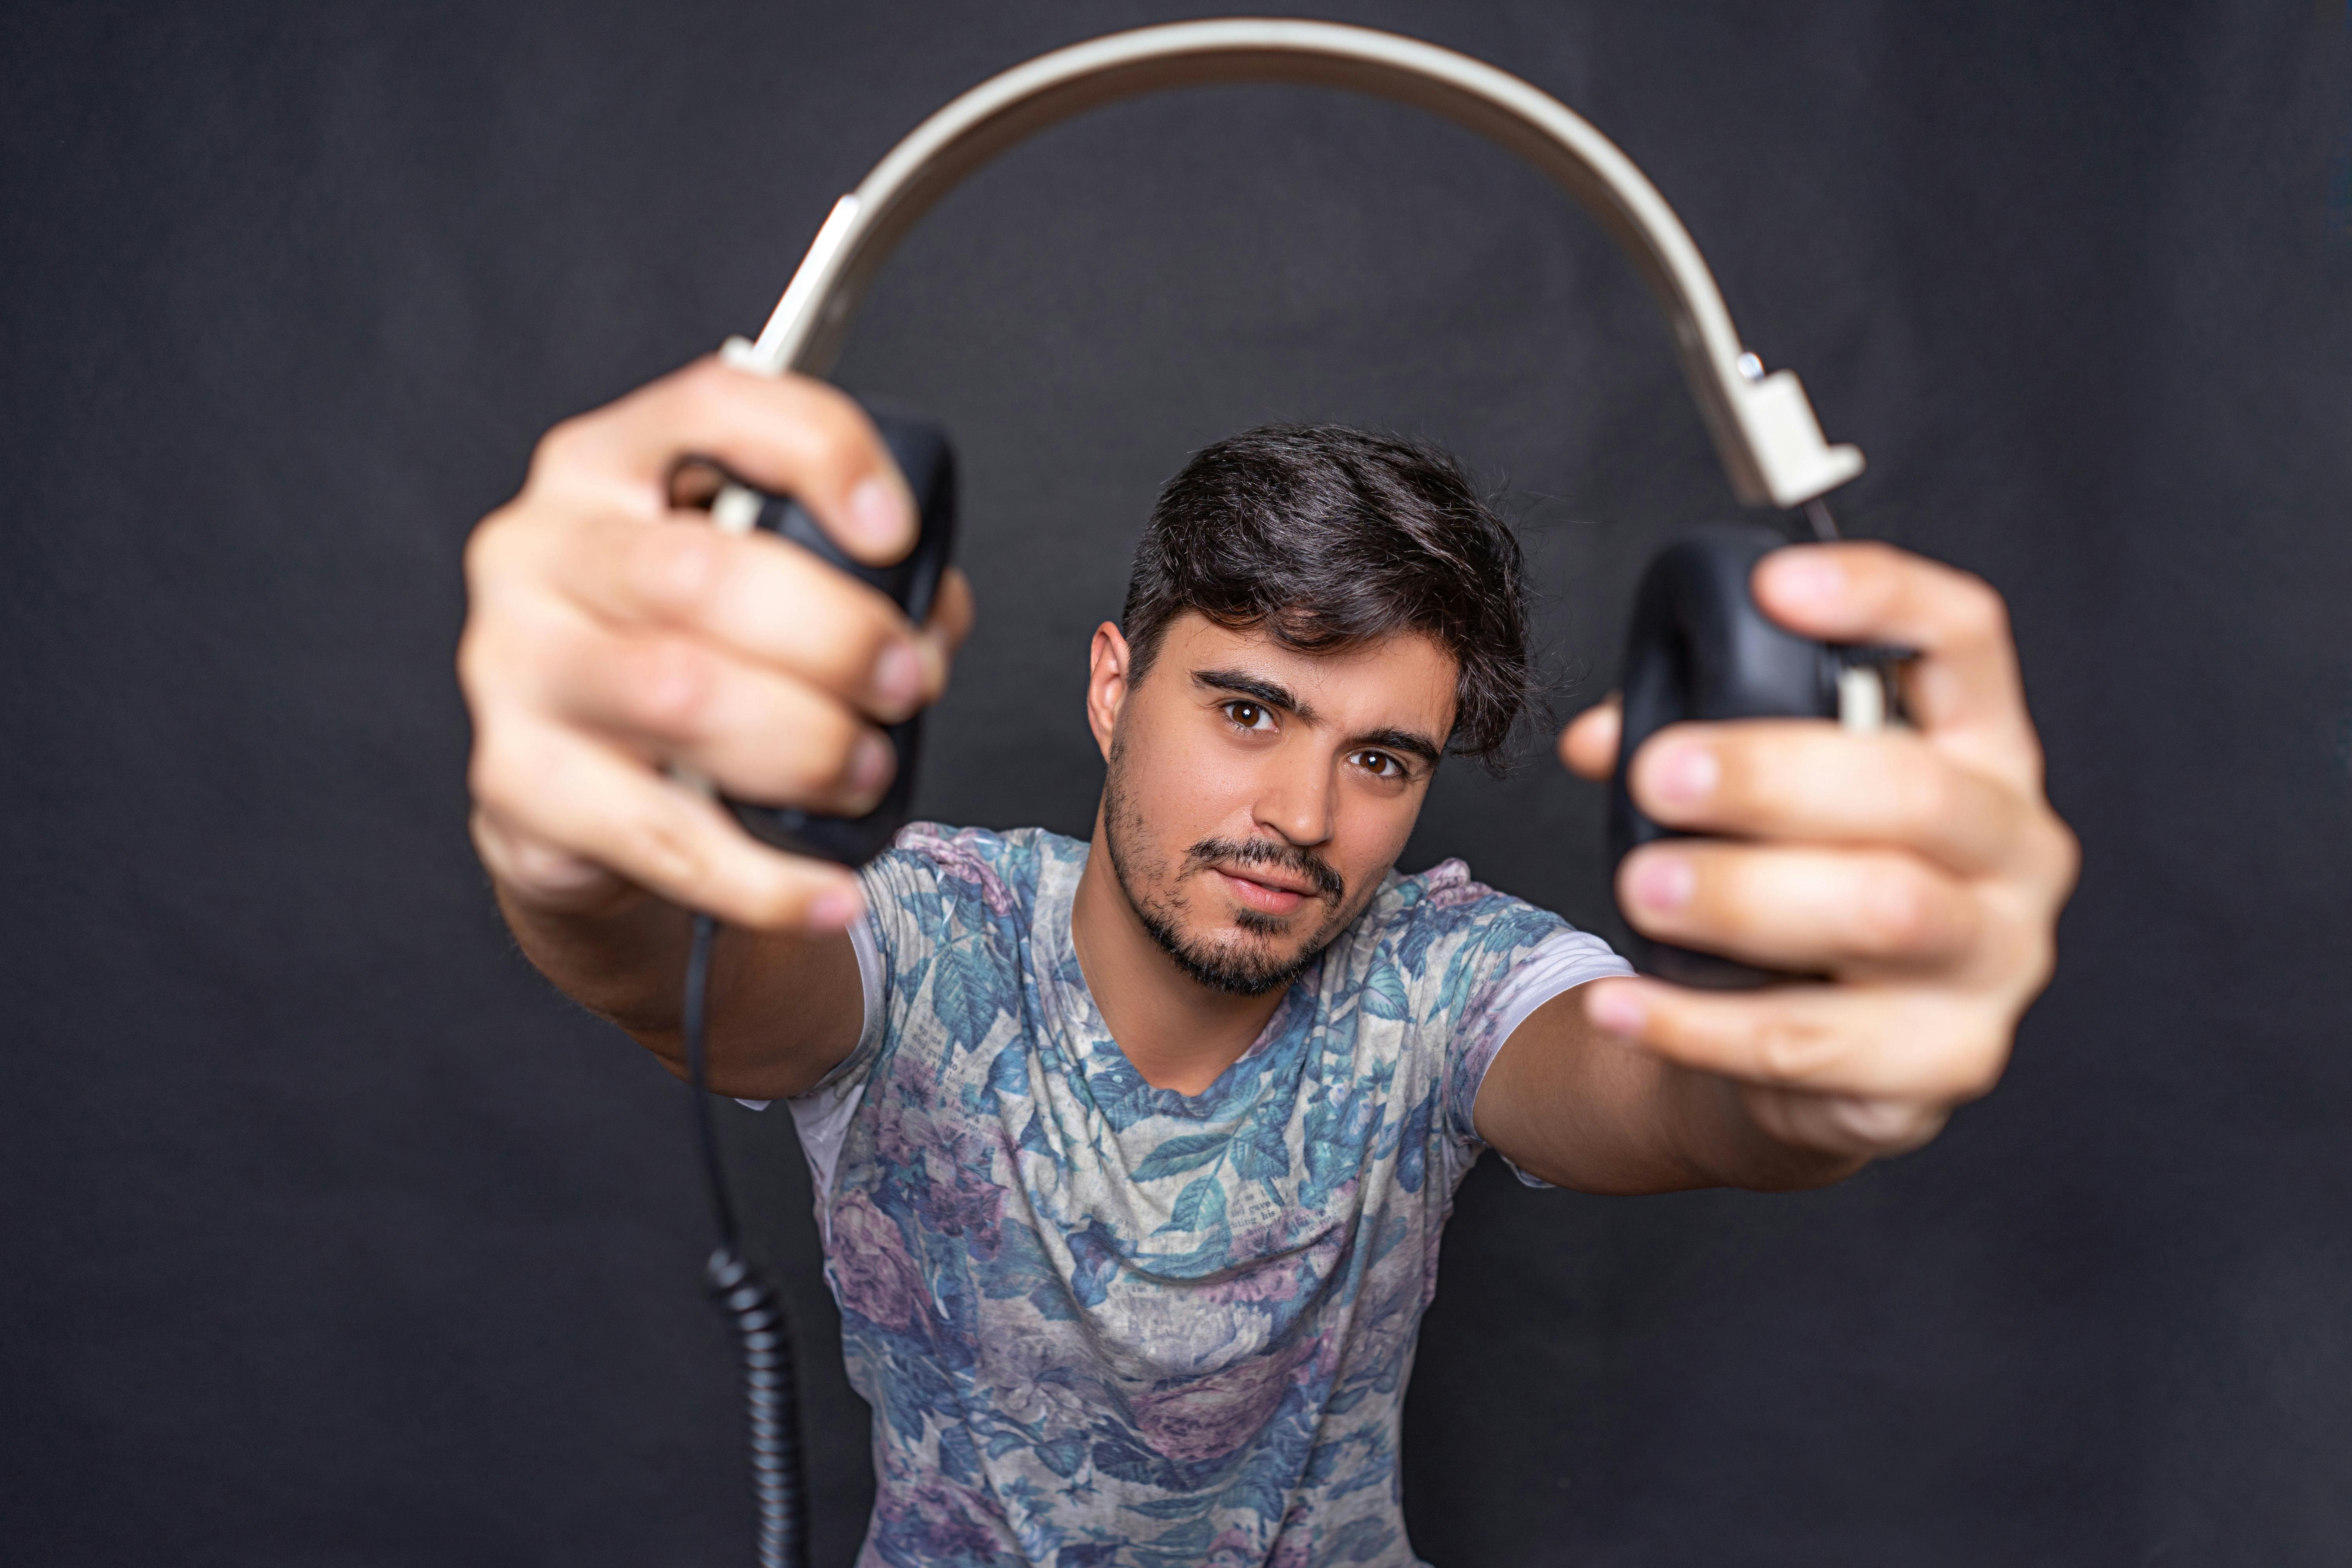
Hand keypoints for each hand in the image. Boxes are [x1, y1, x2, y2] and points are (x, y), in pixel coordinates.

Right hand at [459, 357, 974, 930]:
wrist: (583, 795)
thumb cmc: (690, 659)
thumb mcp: (761, 586)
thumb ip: (853, 575)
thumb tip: (932, 614)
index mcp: (608, 464)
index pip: (714, 408)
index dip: (819, 456)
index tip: (896, 531)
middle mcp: (542, 547)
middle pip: (703, 574)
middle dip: (836, 636)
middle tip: (906, 684)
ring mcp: (514, 663)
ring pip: (681, 697)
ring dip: (807, 745)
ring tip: (866, 773)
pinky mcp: (514, 779)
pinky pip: (660, 837)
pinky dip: (764, 878)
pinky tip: (830, 895)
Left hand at [1558, 543, 2077, 1165]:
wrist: (1831, 1056)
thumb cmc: (1806, 885)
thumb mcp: (1766, 801)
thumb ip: (1689, 744)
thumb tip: (1597, 739)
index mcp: (1981, 747)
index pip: (1965, 638)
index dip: (1880, 599)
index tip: (1773, 587)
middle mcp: (2014, 845)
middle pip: (1914, 791)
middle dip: (1775, 777)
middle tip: (1660, 776)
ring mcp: (1996, 958)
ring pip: (1883, 914)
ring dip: (1747, 896)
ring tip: (1643, 887)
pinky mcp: (1947, 1059)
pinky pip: (1813, 1041)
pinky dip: (1701, 1025)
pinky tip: (1621, 1004)